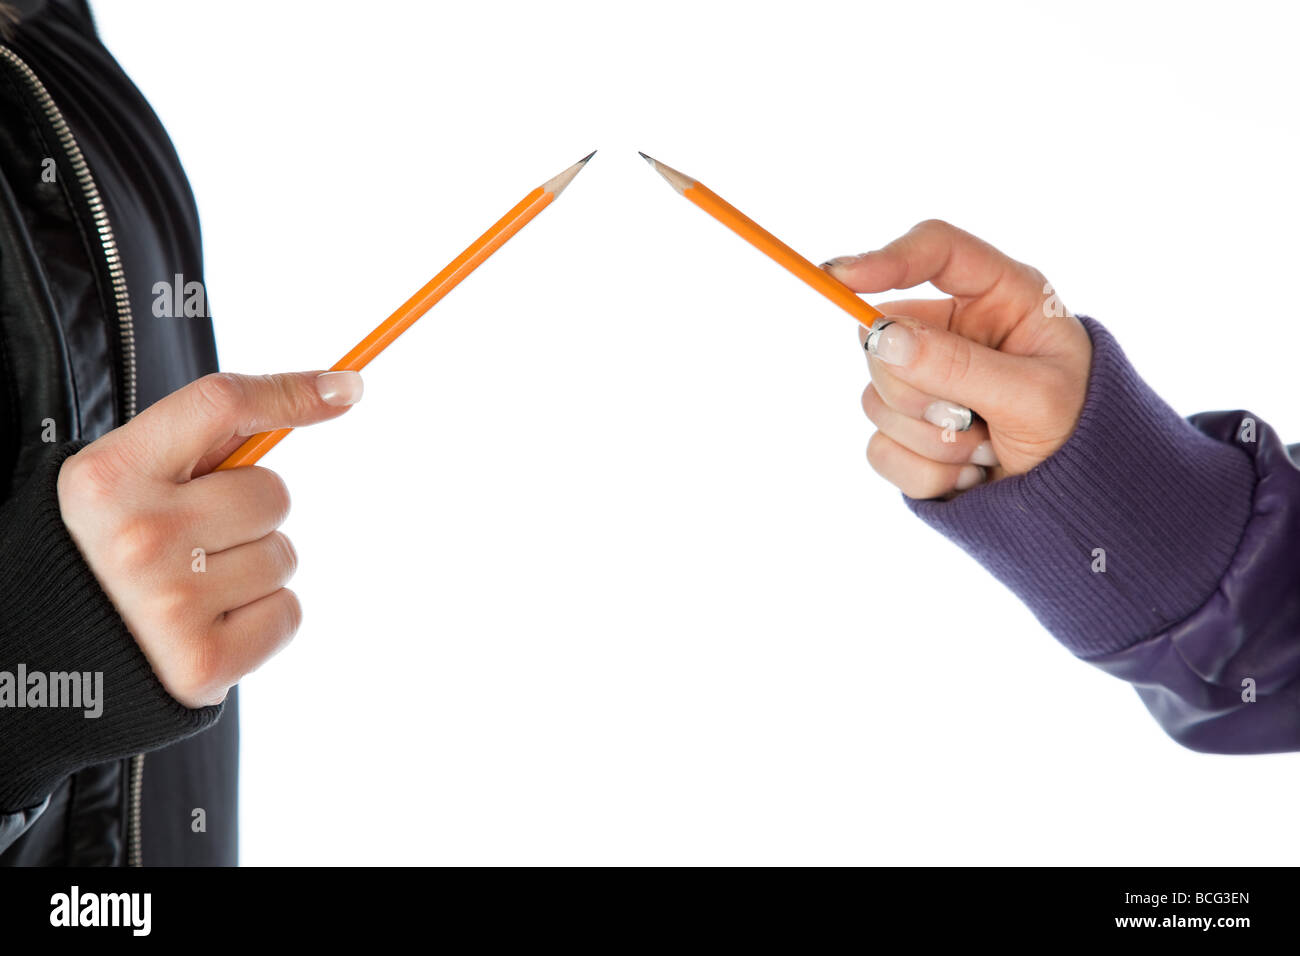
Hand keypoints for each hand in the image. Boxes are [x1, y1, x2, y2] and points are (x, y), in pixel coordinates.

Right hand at [57, 370, 363, 707]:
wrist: (60, 653)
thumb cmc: (117, 550)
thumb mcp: (131, 480)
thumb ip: (213, 435)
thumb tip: (343, 389)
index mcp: (107, 477)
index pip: (220, 405)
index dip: (292, 392)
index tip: (347, 389)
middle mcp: (136, 536)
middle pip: (272, 493)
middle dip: (252, 512)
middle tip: (197, 541)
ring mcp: (170, 604)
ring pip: (283, 555)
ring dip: (255, 569)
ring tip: (194, 587)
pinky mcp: (203, 662)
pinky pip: (288, 612)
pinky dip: (263, 619)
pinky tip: (211, 625)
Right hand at [822, 220, 1091, 497]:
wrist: (1082, 503)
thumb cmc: (1080, 433)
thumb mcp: (1032, 396)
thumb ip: (958, 365)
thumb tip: (880, 338)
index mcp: (997, 297)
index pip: (934, 252)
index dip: (886, 259)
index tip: (839, 276)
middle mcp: (954, 331)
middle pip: (884, 340)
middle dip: (922, 392)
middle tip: (972, 419)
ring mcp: (926, 382)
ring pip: (877, 401)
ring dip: (932, 440)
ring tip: (986, 448)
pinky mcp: (907, 433)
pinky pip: (880, 449)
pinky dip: (925, 472)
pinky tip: (968, 473)